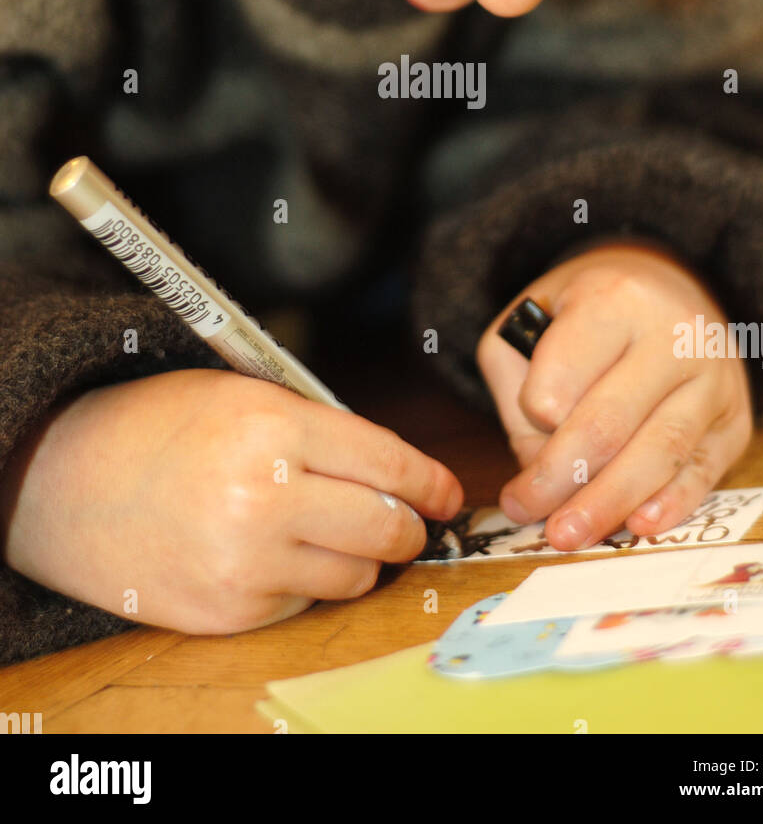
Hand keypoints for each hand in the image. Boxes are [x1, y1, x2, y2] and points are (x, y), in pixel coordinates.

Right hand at [0, 368, 461, 633]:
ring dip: (357, 558)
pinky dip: (304, 583)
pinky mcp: (227, 612)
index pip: (387, 461)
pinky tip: (274, 554)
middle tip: (405, 521)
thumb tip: (400, 472)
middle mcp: (263, 496)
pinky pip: (303, 603)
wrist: (69, 480)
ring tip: (327, 532)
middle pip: (385, 527)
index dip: (429, 481)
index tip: (448, 494)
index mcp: (272, 426)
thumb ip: (320, 430)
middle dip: (407, 527)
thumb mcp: (244, 395)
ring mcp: (244, 561)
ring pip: (354, 575)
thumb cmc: (162, 426)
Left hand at [476, 242, 753, 549]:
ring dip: (607, 503)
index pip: (563, 376)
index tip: (521, 427)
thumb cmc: (587, 310)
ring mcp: (713, 378)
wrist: (670, 287)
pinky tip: (637, 526)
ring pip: (658, 452)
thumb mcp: (531, 320)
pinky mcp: (735, 420)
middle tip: (525, 513)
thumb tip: (538, 468)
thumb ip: (518, 389)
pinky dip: (670, 504)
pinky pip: (703, 471)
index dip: (534, 415)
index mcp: (613, 298)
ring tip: (567, 534)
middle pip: (609, 423)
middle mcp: (674, 334)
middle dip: (560, 479)